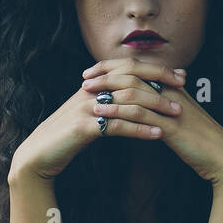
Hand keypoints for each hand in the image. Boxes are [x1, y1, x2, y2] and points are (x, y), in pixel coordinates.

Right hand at [9, 62, 187, 181]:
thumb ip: (111, 99)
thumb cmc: (69, 134)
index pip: (130, 67)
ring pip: (128, 102)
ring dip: (156, 108)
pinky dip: (141, 130)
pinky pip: (118, 126)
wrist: (39, 154)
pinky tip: (158, 135)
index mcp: (94, 83)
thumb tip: (138, 92)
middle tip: (184, 92)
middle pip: (132, 79)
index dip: (157, 70)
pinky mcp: (83, 127)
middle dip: (161, 85)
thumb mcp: (91, 111)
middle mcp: (90, 90)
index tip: (181, 75)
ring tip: (177, 115)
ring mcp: (86, 107)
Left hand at [80, 58, 222, 185]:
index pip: (138, 66)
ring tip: (87, 95)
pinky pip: (139, 114)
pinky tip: (100, 114)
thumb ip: (165, 103)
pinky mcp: (170, 125)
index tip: (93, 71)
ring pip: (133, 90)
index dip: (113, 66)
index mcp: (173, 86)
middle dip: (105, 74)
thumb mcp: (182, 116)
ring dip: (107, 91)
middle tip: (84, 79)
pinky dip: (117, 112)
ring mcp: (171, 107)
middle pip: (133, 73)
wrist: (222, 157)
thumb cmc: (202, 139)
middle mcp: (171, 91)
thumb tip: (146, 99)